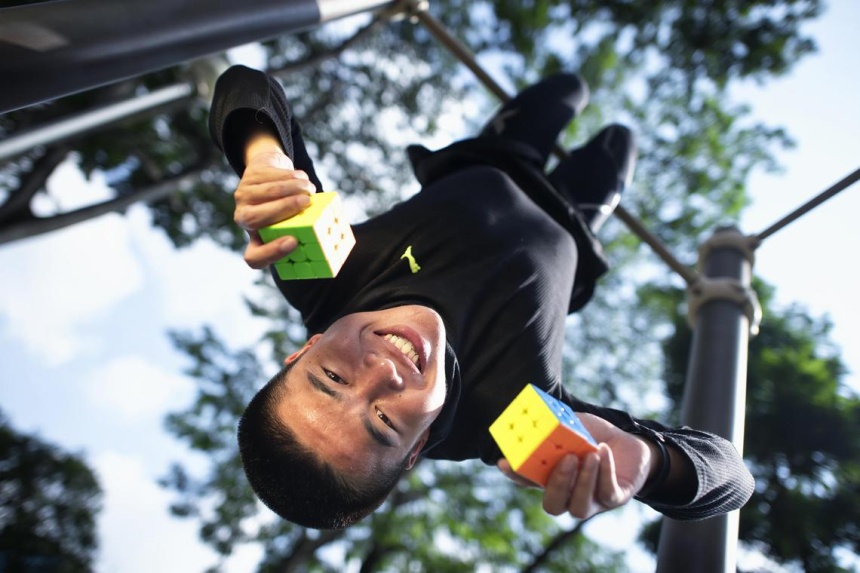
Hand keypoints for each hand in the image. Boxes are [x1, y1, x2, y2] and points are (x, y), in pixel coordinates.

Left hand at [233, 150, 315, 268]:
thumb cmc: (289, 207)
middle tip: (306, 203)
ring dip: (292, 188)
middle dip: (283, 209)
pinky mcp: (249, 177)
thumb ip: (304, 227)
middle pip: (253, 220)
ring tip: (309, 189)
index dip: (271, 253)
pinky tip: (302, 179)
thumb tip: (325, 227)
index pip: (254, 258)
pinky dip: (291, 176)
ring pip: (266, 192)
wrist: (272, 176)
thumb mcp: (294, 223)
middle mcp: (244, 221)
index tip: (293, 242)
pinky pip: (270, 176)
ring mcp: (243, 197)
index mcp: (256, 241)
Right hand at [497, 413, 652, 519]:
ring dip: (583, 481)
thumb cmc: (595, 435)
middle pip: (553, 506)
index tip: (506, 461)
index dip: (516, 474)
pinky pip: (608, 493)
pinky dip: (605, 472)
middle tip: (566, 460)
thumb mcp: (574, 425)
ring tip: (589, 455)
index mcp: (552, 477)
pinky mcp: (614, 499)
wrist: (630, 442)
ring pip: (579, 508)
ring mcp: (591, 500)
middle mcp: (569, 494)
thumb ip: (557, 424)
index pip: (528, 481)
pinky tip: (603, 451)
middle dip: (557, 486)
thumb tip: (538, 411)